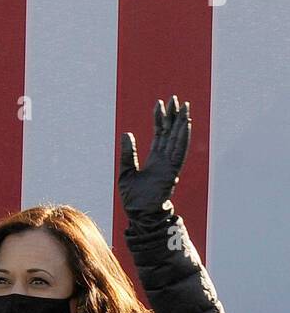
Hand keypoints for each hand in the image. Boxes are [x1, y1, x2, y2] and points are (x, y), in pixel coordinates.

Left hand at [119, 95, 190, 215]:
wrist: (139, 214)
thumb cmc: (133, 198)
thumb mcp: (126, 171)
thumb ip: (129, 153)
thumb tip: (127, 134)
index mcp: (154, 160)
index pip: (159, 134)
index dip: (159, 119)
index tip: (160, 103)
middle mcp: (164, 160)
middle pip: (170, 133)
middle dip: (173, 116)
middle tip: (175, 98)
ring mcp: (170, 165)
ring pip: (177, 139)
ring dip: (181, 123)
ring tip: (184, 106)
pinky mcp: (172, 171)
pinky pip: (180, 151)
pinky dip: (183, 138)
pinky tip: (186, 125)